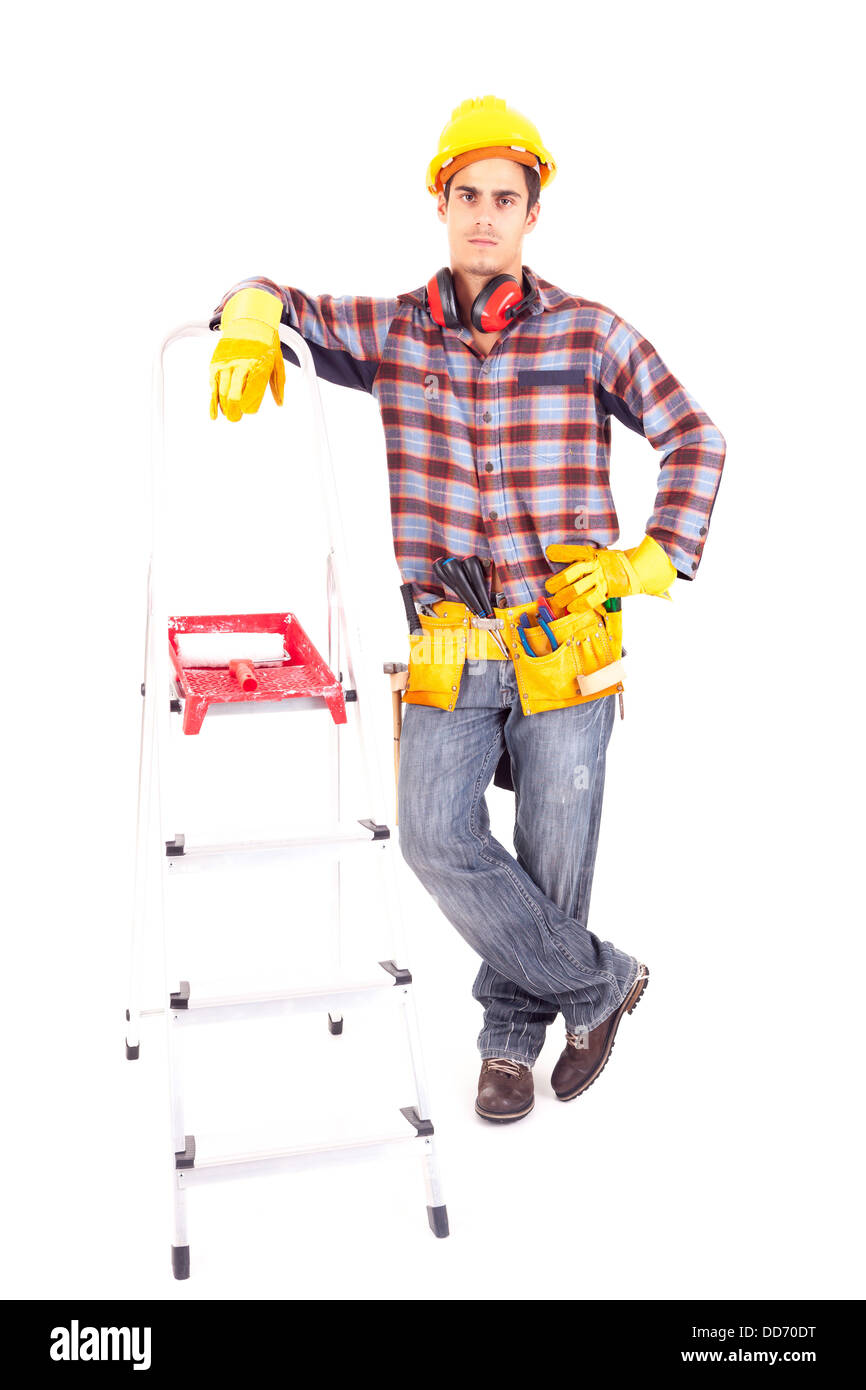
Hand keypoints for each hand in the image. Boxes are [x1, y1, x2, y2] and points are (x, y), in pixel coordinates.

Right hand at [209, 288, 284, 421]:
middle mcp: (240, 365)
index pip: (251, 393)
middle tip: (236, 418)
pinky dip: (212, 401)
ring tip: (230, 415)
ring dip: (224, 408)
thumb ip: (278, 384)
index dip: (249, 406)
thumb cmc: (266, 343)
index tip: (250, 410)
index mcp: (258, 365)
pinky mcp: (216, 362)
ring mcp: (226, 363)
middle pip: (234, 395)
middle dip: (234, 411)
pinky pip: (213, 385)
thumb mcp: (277, 362)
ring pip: (221, 392)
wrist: (249, 320)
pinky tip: (214, 414)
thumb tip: (280, 404)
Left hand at [544, 535, 676, 612]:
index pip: (577, 551)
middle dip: (559, 580)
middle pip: (574, 571)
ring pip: (579, 587)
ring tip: (556, 600)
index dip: (562, 552)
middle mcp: (598, 565)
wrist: (640, 570)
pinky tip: (572, 607)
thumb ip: (587, 559)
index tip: (549, 552)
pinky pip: (592, 599)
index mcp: (595, 554)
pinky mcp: (608, 590)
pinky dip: (581, 604)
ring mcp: (603, 578)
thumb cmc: (615, 564)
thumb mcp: (601, 556)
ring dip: (565, 595)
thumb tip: (562, 559)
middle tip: (549, 587)